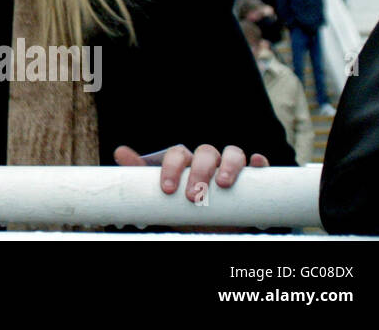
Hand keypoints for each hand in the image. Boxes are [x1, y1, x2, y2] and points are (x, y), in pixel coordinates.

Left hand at [114, 144, 268, 202]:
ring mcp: (231, 167)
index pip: (178, 155)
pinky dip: (258, 162)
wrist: (214, 228)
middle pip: (205, 152)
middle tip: (193, 195)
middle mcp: (209, 161)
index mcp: (186, 161)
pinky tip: (257, 164)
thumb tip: (120, 151)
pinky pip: (259, 165)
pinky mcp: (253, 179)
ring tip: (222, 184)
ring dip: (228, 164)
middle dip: (199, 171)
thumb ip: (141, 176)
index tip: (168, 189)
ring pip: (233, 152)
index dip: (172, 168)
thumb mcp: (163, 197)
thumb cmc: (186, 209)